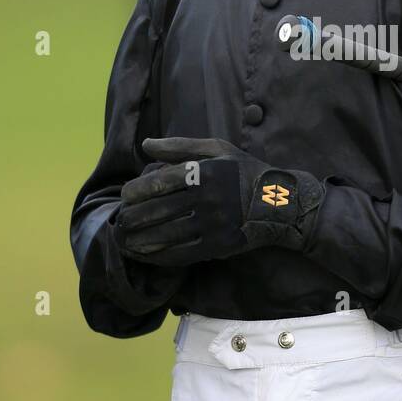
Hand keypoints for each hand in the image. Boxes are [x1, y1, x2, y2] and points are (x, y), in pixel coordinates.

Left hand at [113, 136, 324, 267]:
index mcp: (204, 172)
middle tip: (121, 220)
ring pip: (166, 235)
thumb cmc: (244, 171)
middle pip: (158, 211)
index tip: (125, 195)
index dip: (136, 190)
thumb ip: (180, 146)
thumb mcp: (217, 149)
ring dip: (140, 239)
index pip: (160, 183)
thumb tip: (146, 144)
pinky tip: (146, 254)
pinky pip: (182, 253)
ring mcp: (212, 224)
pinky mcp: (218, 245)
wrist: (280, 203)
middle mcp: (207, 198)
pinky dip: (159, 256)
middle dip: (133, 217)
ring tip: (126, 240)